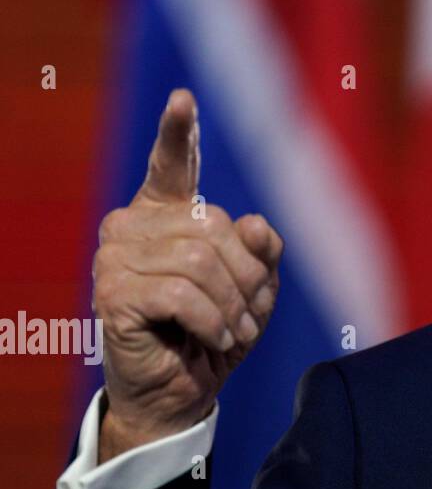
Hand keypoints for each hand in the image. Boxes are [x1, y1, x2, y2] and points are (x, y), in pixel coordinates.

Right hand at [91, 88, 282, 461]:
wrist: (184, 390)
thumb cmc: (218, 330)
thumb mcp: (256, 286)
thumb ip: (261, 250)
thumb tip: (255, 223)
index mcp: (164, 214)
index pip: (171, 164)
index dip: (177, 132)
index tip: (184, 98)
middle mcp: (131, 226)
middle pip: (212, 227)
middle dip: (247, 275)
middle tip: (251, 313)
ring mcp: (115, 259)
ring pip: (200, 262)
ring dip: (234, 304)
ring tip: (236, 331)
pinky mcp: (113, 295)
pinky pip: (183, 295)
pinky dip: (213, 320)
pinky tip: (215, 338)